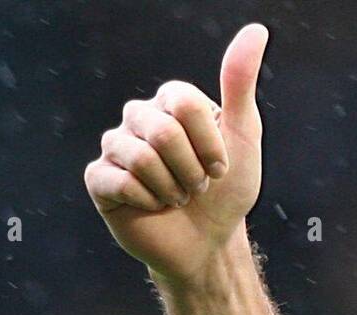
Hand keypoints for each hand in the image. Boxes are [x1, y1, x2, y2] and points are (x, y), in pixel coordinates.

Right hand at [84, 24, 268, 285]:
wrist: (211, 242)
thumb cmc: (229, 191)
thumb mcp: (244, 136)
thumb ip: (240, 83)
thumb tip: (256, 30)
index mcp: (170, 102)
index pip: (183, 103)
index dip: (209, 145)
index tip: (220, 167)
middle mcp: (139, 118)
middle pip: (162, 131)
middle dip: (192, 171)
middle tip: (198, 187)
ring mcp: (116, 147)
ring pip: (141, 158)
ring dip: (172, 189)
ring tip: (177, 198)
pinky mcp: (100, 179)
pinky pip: (119, 181)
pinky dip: (148, 202)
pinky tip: (153, 207)